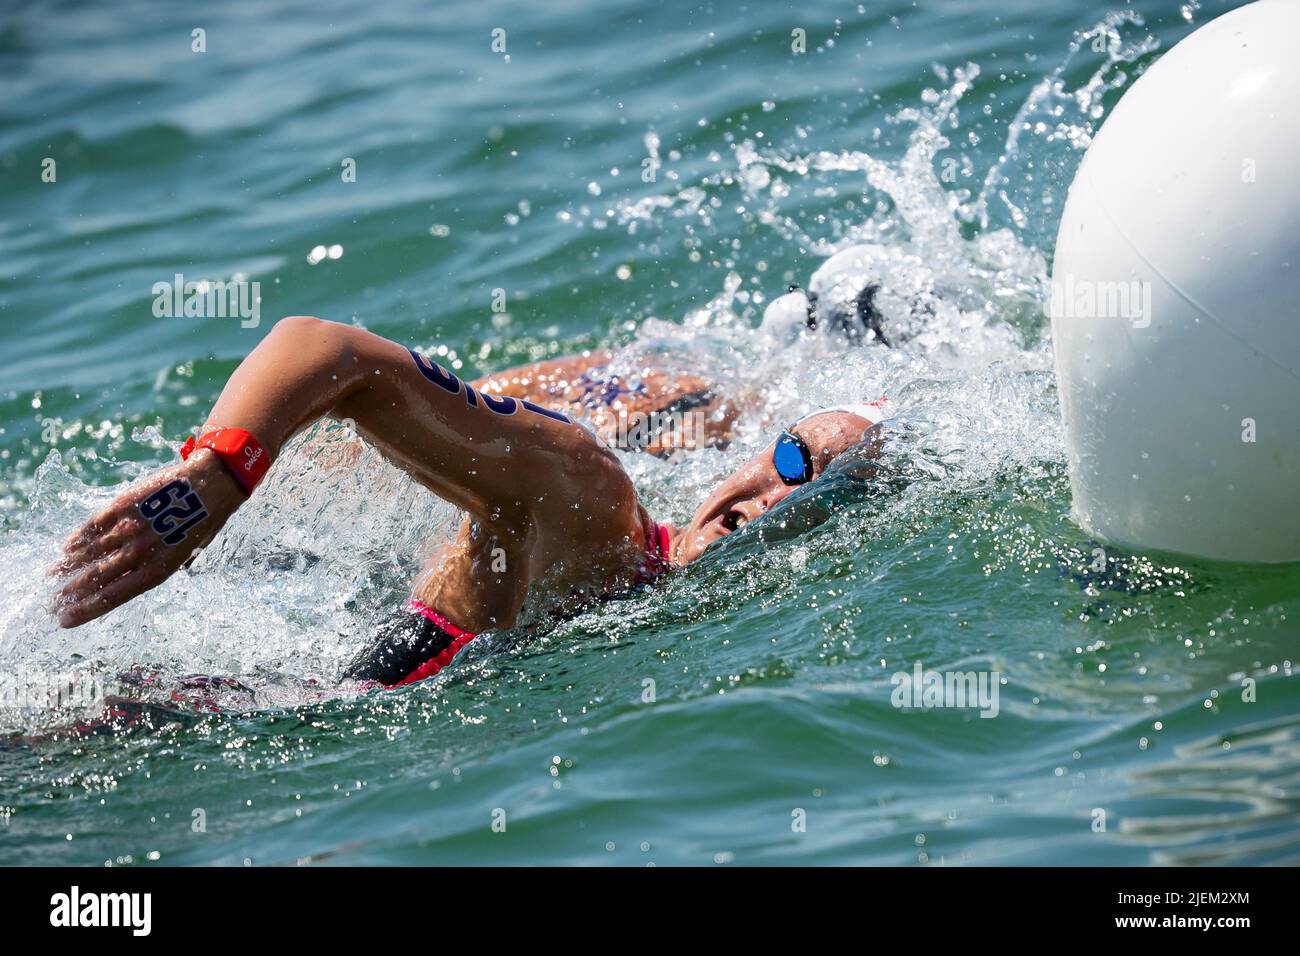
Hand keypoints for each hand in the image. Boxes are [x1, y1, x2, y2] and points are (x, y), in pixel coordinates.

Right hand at [48, 449, 246, 627]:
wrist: (211, 484)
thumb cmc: (204, 522)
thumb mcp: (187, 554)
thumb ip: (161, 566)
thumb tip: (140, 576)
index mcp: (158, 570)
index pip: (112, 597)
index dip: (85, 610)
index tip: (64, 620)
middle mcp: (139, 553)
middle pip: (94, 579)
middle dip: (68, 594)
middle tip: (50, 604)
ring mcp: (129, 528)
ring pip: (88, 553)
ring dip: (66, 567)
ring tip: (50, 577)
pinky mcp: (122, 505)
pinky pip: (93, 526)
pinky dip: (77, 539)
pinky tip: (66, 548)